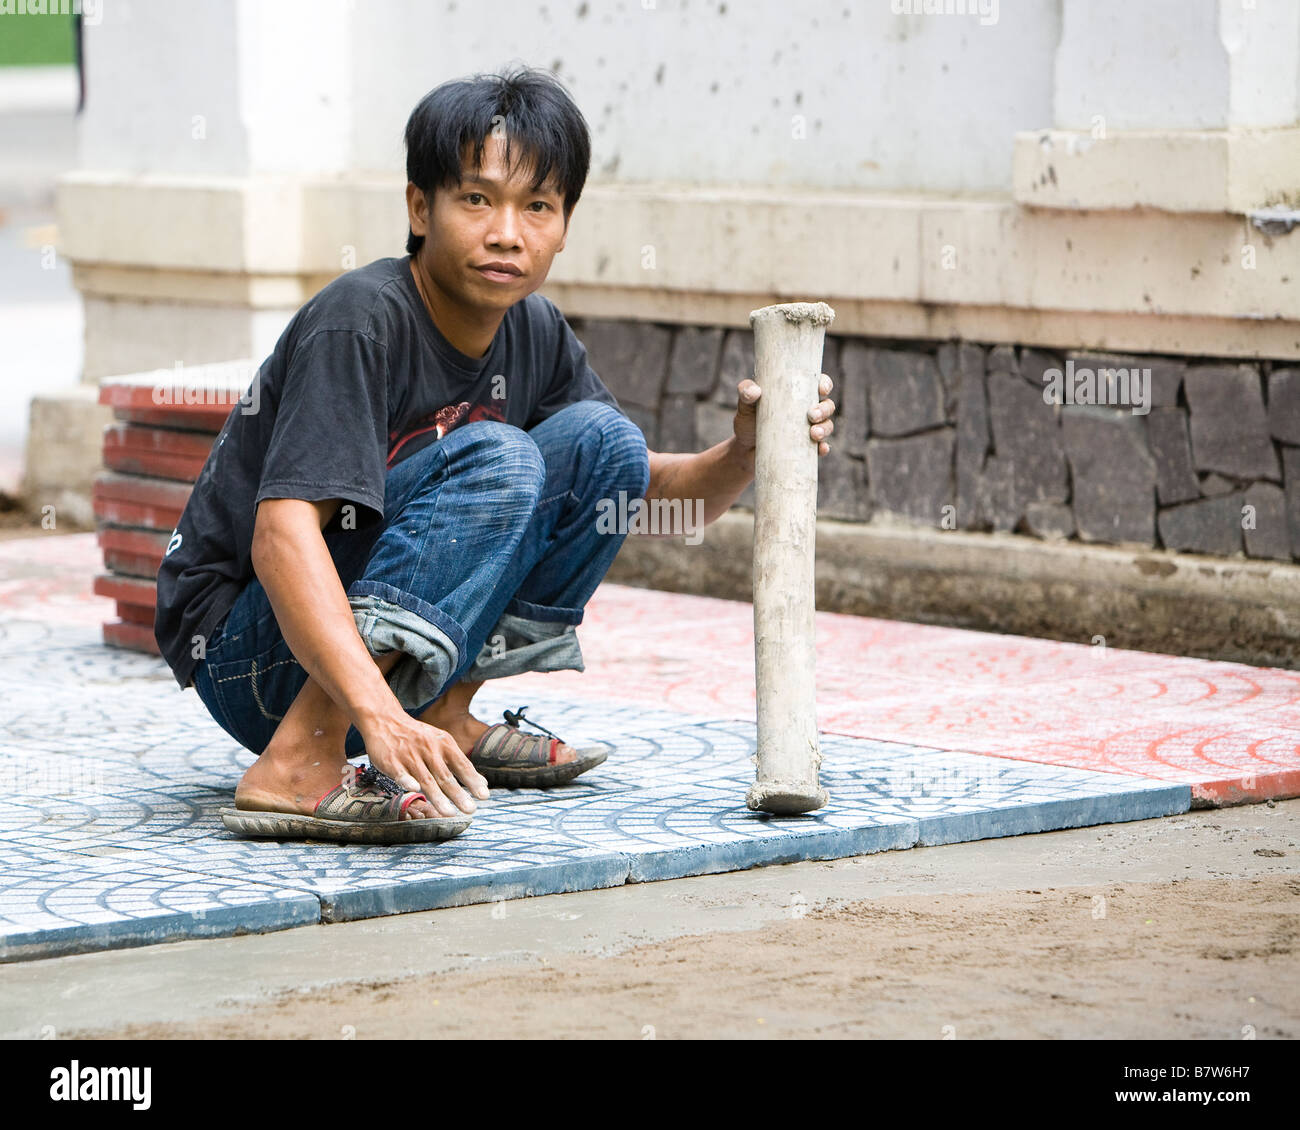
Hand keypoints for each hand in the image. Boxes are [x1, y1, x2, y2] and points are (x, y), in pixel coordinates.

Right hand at [359, 710, 488, 816]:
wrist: (385, 720)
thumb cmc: (417, 736)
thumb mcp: (441, 742)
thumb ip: (459, 762)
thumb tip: (482, 782)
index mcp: (443, 744)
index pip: (462, 765)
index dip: (473, 781)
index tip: (484, 796)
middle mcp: (428, 749)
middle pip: (445, 776)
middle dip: (458, 794)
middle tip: (471, 810)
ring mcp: (409, 756)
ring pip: (426, 779)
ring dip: (438, 797)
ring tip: (450, 813)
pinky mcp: (391, 761)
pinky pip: (400, 774)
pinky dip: (407, 781)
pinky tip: (414, 790)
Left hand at [732, 373, 836, 465]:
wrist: (745, 449)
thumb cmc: (748, 421)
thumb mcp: (745, 405)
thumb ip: (745, 392)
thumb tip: (755, 391)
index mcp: (797, 394)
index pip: (817, 384)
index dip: (824, 384)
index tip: (821, 389)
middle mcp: (807, 410)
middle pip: (827, 405)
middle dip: (825, 409)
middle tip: (812, 415)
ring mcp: (809, 429)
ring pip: (827, 425)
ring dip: (825, 428)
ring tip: (814, 434)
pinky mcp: (806, 447)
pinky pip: (821, 447)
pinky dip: (823, 448)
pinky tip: (821, 449)